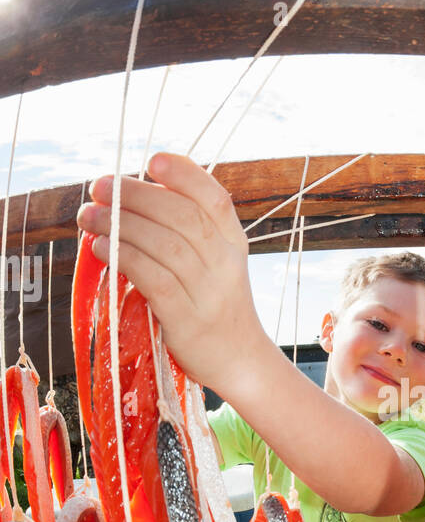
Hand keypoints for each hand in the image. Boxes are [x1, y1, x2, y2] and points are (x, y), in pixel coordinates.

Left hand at [77, 153, 267, 395]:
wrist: (240, 360)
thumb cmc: (216, 306)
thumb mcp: (217, 264)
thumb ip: (188, 233)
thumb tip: (131, 198)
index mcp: (234, 244)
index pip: (215, 199)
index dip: (185, 175)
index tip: (152, 161)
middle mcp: (226, 264)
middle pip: (182, 217)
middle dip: (136, 196)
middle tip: (99, 188)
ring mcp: (209, 293)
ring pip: (165, 245)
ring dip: (121, 225)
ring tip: (89, 217)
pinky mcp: (188, 320)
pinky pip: (154, 280)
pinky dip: (125, 259)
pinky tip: (102, 249)